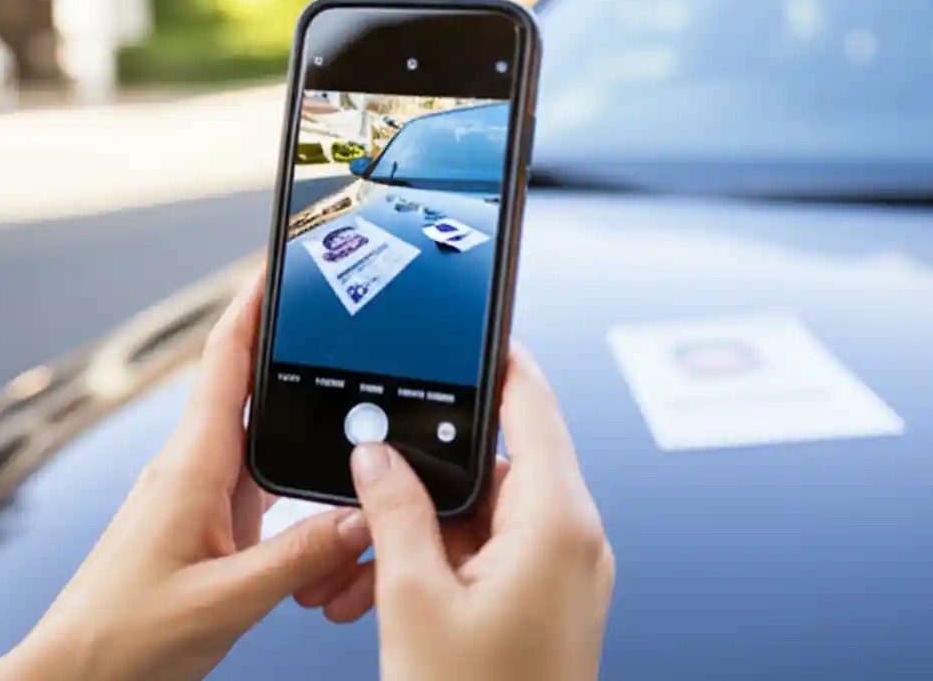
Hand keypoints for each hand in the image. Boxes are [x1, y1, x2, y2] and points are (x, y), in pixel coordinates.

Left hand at [0, 272, 370, 680]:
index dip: (252, 307)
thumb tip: (362, 518)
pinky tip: (316, 488)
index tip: (279, 265)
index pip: (224, 363)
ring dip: (295, 421)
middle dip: (287, 349)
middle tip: (332, 319)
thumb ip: (299, 558)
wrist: (74, 675)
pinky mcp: (201, 526)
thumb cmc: (124, 639)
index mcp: (189, 468)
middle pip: (244, 387)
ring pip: (255, 440)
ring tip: (341, 402)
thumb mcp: (226, 601)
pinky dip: (289, 476)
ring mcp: (195, 497)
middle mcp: (191, 470)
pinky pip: (255, 484)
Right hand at [297, 346, 614, 679]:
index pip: (532, 405)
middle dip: (422, 475)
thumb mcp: (415, 598)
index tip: (467, 329)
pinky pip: (487, 556)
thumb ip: (394, 509)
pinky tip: (383, 588)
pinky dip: (437, 561)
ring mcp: (562, 573)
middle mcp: (572, 539)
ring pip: (481, 517)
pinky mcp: (545, 602)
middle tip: (367, 480)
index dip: (497, 361)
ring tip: (359, 563)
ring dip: (417, 529)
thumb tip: (378, 453)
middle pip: (494, 464)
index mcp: (557, 522)